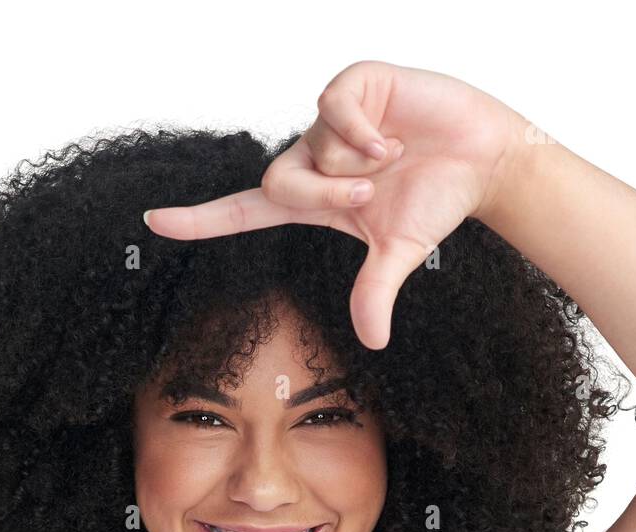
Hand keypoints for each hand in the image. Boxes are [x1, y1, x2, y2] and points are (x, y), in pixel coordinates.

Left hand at [142, 60, 520, 349]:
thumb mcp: (400, 253)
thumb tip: (374, 342)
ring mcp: (331, 120)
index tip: (153, 222)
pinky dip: (360, 130)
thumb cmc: (436, 201)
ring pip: (310, 146)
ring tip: (392, 159)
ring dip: (350, 164)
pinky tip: (392, 137)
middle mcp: (314, 158)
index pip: (242, 211)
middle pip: (277, 181)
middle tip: (369, 194)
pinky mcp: (356, 85)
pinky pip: (333, 106)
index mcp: (313, 199)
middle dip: (323, 194)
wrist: (482, 158)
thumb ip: (375, 292)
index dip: (200, 218)